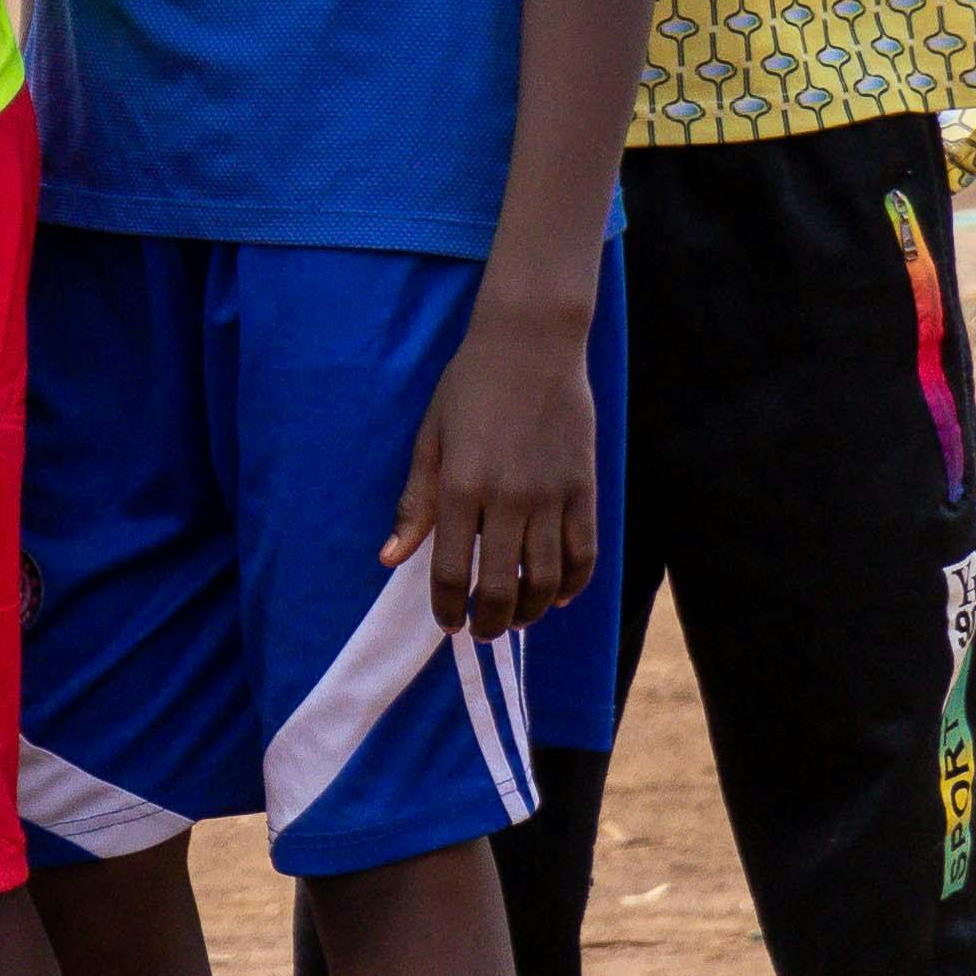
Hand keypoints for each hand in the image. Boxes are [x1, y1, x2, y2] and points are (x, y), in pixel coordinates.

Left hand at [390, 297, 598, 644]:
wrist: (531, 343)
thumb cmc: (469, 386)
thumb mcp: (430, 439)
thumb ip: (414, 503)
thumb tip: (390, 558)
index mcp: (460, 487)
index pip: (450, 572)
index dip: (447, 609)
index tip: (448, 623)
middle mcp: (508, 499)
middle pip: (502, 588)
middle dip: (490, 623)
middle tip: (483, 631)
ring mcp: (552, 496)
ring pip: (547, 580)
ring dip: (530, 611)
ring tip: (516, 617)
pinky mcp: (585, 488)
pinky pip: (584, 553)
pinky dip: (572, 584)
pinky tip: (557, 595)